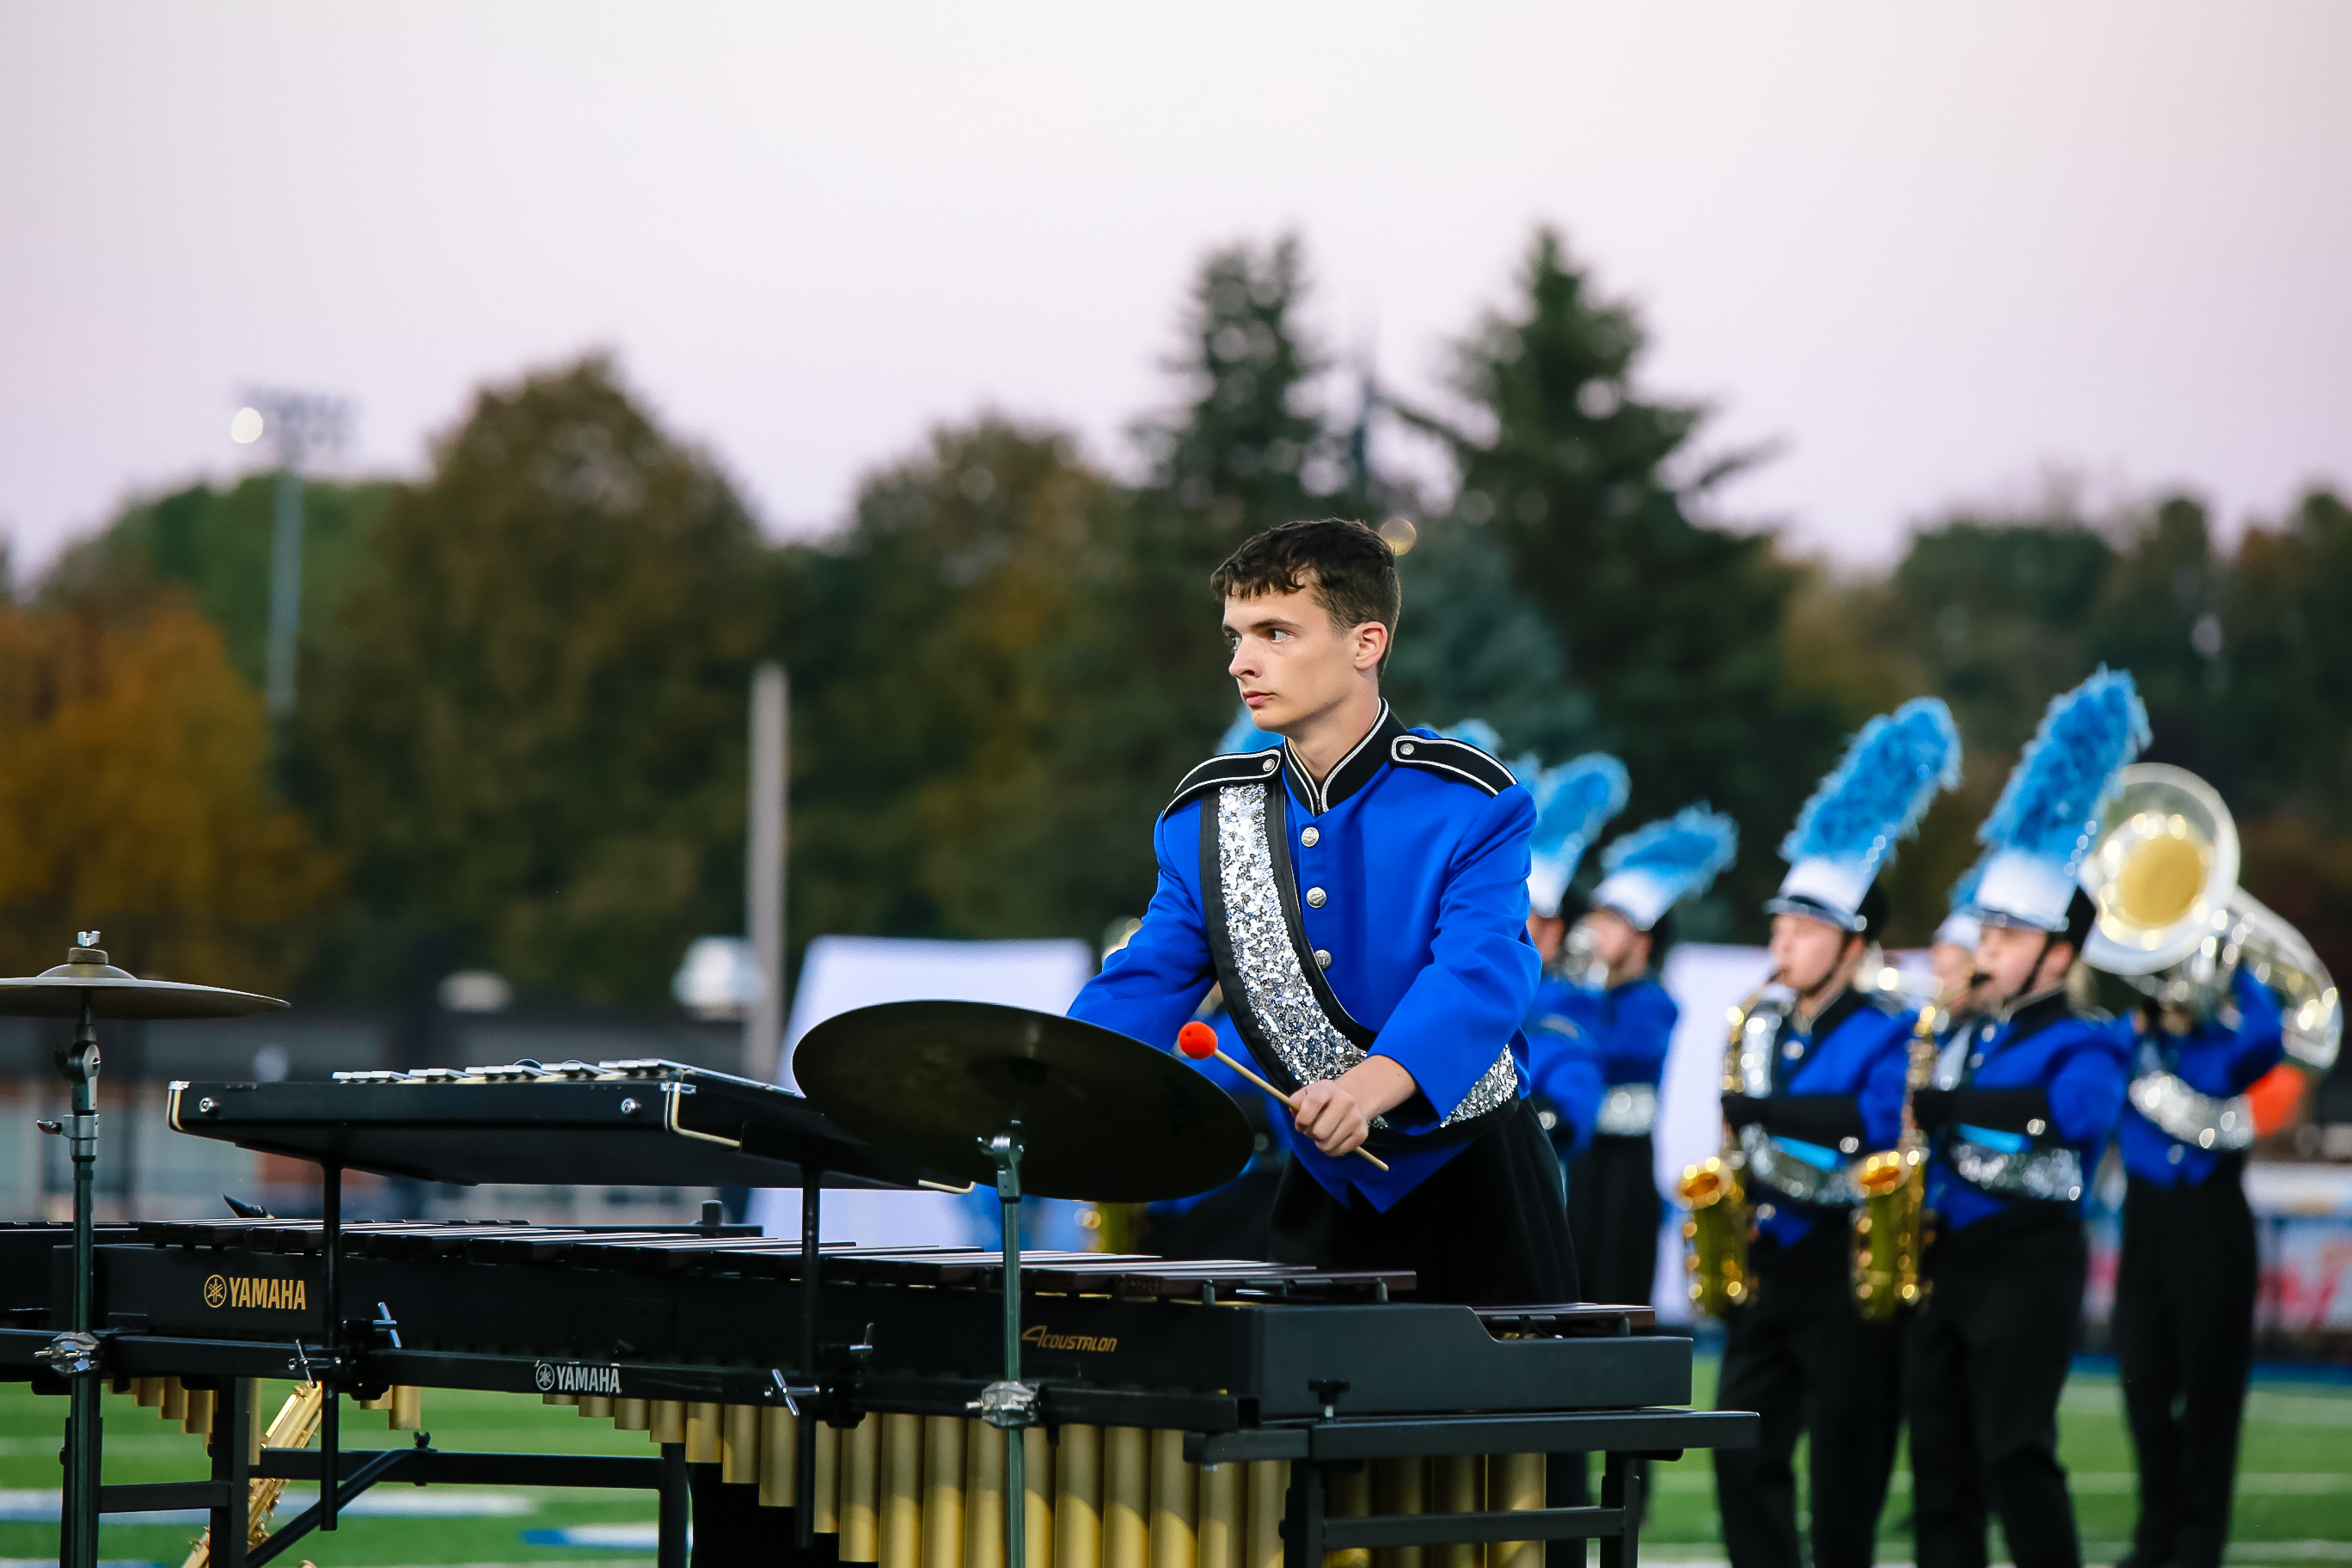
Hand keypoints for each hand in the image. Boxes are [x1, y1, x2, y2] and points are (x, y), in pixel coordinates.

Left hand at [1292, 1056, 1416, 1156]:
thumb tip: (1295, 1113)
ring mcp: (1355, 1118)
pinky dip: (1331, 1149)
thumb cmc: (1325, 1099)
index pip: (1312, 1103)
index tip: (1300, 1124)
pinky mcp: (1362, 1134)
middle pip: (1319, 1132)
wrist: (1355, 1099)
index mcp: (1328, 1089)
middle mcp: (1345, 1102)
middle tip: (1313, 1128)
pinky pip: (1337, 1152)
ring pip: (1327, 1145)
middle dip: (1310, 1134)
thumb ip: (1296, 1101)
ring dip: (1320, 1143)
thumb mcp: (1308, 1093)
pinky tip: (1333, 1138)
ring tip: (1324, 1133)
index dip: (1302, 1119)